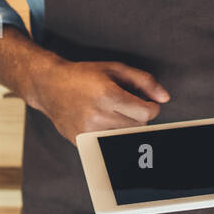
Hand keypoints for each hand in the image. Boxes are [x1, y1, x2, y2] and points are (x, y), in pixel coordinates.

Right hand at [25, 58, 168, 144]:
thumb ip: (144, 81)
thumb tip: (165, 98)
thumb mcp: (115, 69)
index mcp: (108, 95)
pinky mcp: (80, 142)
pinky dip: (110, 134)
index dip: (151, 107)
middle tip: (127, 105)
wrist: (49, 85)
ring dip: (125, 126)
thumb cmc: (84, 75)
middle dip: (138, 116)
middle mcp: (97, 116)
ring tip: (113, 112)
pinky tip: (100, 120)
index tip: (146, 102)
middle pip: (137, 127)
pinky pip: (107, 144)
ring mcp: (87, 131)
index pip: (146, 113)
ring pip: (124, 137)